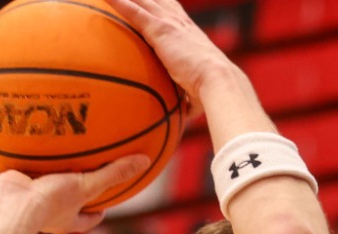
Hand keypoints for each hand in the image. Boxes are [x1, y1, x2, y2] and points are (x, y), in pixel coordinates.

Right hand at [0, 156, 150, 233]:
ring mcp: (19, 203)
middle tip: (67, 179)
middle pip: (56, 206)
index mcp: (64, 218)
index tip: (103, 206)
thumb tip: (144, 162)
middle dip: (60, 195)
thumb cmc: (51, 202)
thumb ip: (114, 174)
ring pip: (22, 193)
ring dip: (23, 180)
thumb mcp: (87, 185)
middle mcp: (42, 214)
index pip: (85, 220)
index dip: (95, 213)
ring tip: (25, 159)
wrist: (14, 208)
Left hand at [102, 0, 233, 100]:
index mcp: (190, 33)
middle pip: (159, 1)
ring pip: (145, 2)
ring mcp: (170, 24)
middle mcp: (180, 23)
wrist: (217, 80)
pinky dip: (120, 4)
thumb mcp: (194, 91)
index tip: (156, 2)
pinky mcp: (160, 30)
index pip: (174, 12)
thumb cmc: (210, 91)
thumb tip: (178, 118)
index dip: (164, 4)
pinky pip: (134, 12)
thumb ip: (184, 99)